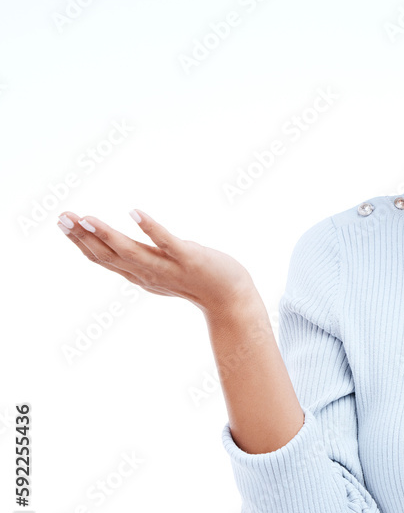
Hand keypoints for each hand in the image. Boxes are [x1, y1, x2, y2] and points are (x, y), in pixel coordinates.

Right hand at [57, 209, 256, 314]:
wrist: (231, 299)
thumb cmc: (199, 281)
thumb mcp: (162, 273)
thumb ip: (142, 262)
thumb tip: (121, 250)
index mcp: (140, 275)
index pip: (103, 258)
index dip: (80, 241)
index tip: (62, 222)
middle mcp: (149, 273)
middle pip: (109, 256)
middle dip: (82, 236)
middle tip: (62, 216)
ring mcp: (168, 267)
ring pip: (131, 252)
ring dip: (107, 235)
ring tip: (87, 218)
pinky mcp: (189, 258)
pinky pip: (167, 243)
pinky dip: (151, 228)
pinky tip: (135, 213)